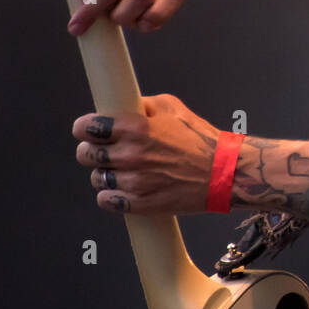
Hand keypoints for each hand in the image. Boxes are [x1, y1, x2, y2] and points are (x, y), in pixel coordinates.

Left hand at [72, 94, 220, 214]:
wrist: (224, 172)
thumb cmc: (200, 138)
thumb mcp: (173, 108)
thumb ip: (141, 105)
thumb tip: (120, 107)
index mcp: (135, 128)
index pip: (86, 128)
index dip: (84, 128)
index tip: (88, 130)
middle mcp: (130, 155)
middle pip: (85, 154)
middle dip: (91, 150)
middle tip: (106, 150)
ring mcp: (133, 182)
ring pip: (96, 178)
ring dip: (105, 173)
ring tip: (124, 169)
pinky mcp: (139, 204)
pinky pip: (106, 200)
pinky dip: (112, 195)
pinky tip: (125, 187)